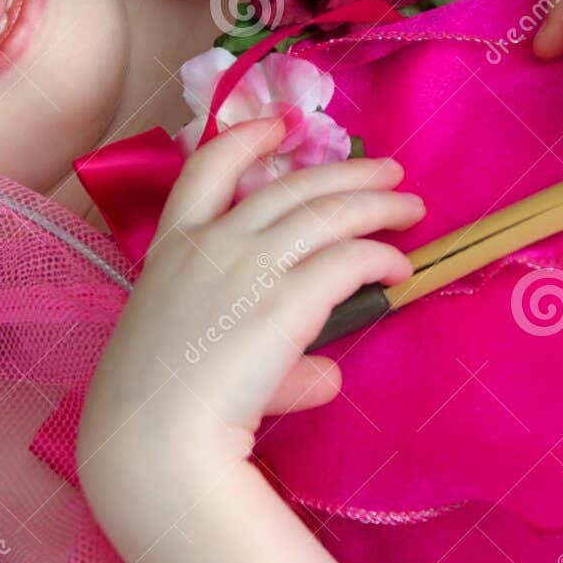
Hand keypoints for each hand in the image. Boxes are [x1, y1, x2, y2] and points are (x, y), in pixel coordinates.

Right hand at [75, 116, 424, 490]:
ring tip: (410, 209)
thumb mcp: (193, 354)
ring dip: (378, 205)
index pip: (206, 167)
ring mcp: (250, 266)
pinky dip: (381, 257)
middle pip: (292, 186)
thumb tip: (326, 374)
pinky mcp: (289, 299)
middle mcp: (213, 242)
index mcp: (172, 246)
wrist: (151, 436)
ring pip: (330, 213)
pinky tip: (399, 268)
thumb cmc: (156, 405)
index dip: (244, 138)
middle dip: (346, 172)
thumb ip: (260, 350)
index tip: (276, 125)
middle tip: (386, 172)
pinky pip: (351, 260)